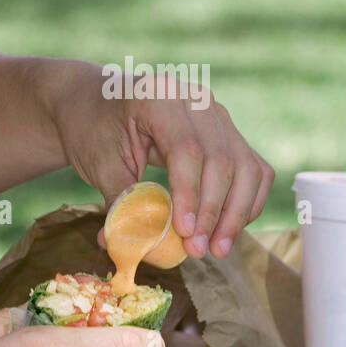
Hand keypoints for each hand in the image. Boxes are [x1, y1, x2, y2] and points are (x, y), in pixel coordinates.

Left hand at [48, 64, 273, 259]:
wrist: (94, 103)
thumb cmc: (93, 130)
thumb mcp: (99, 163)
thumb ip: (121, 201)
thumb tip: (129, 245)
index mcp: (158, 97)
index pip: (187, 149)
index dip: (190, 195)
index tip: (184, 232)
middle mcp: (196, 99)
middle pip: (222, 159)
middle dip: (214, 212)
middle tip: (198, 249)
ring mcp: (216, 113)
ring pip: (246, 166)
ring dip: (236, 212)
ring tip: (217, 248)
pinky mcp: (227, 131)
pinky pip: (252, 168)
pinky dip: (246, 201)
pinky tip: (227, 229)